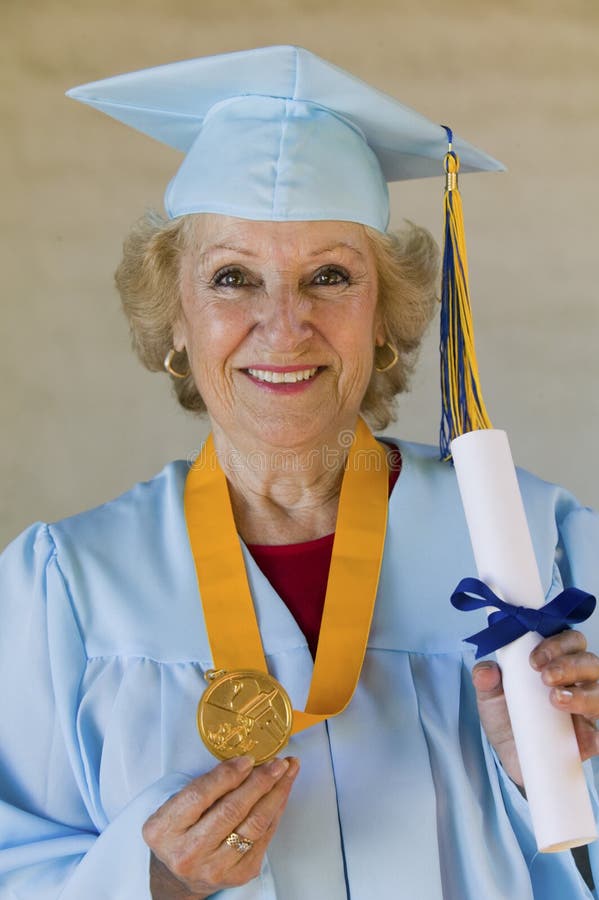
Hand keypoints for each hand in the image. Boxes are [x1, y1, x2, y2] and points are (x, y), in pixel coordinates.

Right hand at [143, 755, 299, 898]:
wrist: (179, 874)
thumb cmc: (180, 830)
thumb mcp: (176, 804)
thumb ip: (205, 785)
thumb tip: (245, 763)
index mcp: (165, 829)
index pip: (199, 795)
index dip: (227, 775)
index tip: (249, 759)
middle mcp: (188, 853)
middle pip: (231, 810)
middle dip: (260, 782)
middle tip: (278, 763)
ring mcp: (214, 868)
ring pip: (253, 825)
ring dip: (275, 794)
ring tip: (287, 773)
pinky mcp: (238, 876)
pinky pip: (264, 838)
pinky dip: (275, 812)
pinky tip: (280, 794)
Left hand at [473, 629, 598, 786]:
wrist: (510, 755)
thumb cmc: (506, 716)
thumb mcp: (490, 695)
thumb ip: (485, 679)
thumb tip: (486, 671)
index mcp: (556, 662)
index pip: (570, 642)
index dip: (557, 644)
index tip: (534, 660)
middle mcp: (577, 681)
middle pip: (589, 662)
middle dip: (569, 665)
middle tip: (546, 677)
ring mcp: (585, 709)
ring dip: (581, 694)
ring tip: (556, 699)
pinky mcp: (589, 739)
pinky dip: (594, 734)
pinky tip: (583, 735)